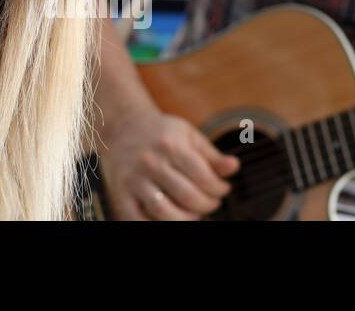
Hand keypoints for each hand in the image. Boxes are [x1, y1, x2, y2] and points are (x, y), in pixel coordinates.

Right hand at [98, 111, 239, 219]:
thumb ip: (212, 154)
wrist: (122, 128)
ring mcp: (133, 180)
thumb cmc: (161, 134)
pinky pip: (138, 220)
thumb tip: (235, 167)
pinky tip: (171, 218)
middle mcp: (150, 162)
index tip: (222, 190)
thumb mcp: (188, 135)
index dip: (219, 189)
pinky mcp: (120, 194)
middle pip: (188, 197)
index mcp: (171, 145)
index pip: (204, 178)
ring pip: (165, 212)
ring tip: (193, 213)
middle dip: (207, 205)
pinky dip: (156, 225)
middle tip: (211, 203)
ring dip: (186, 219)